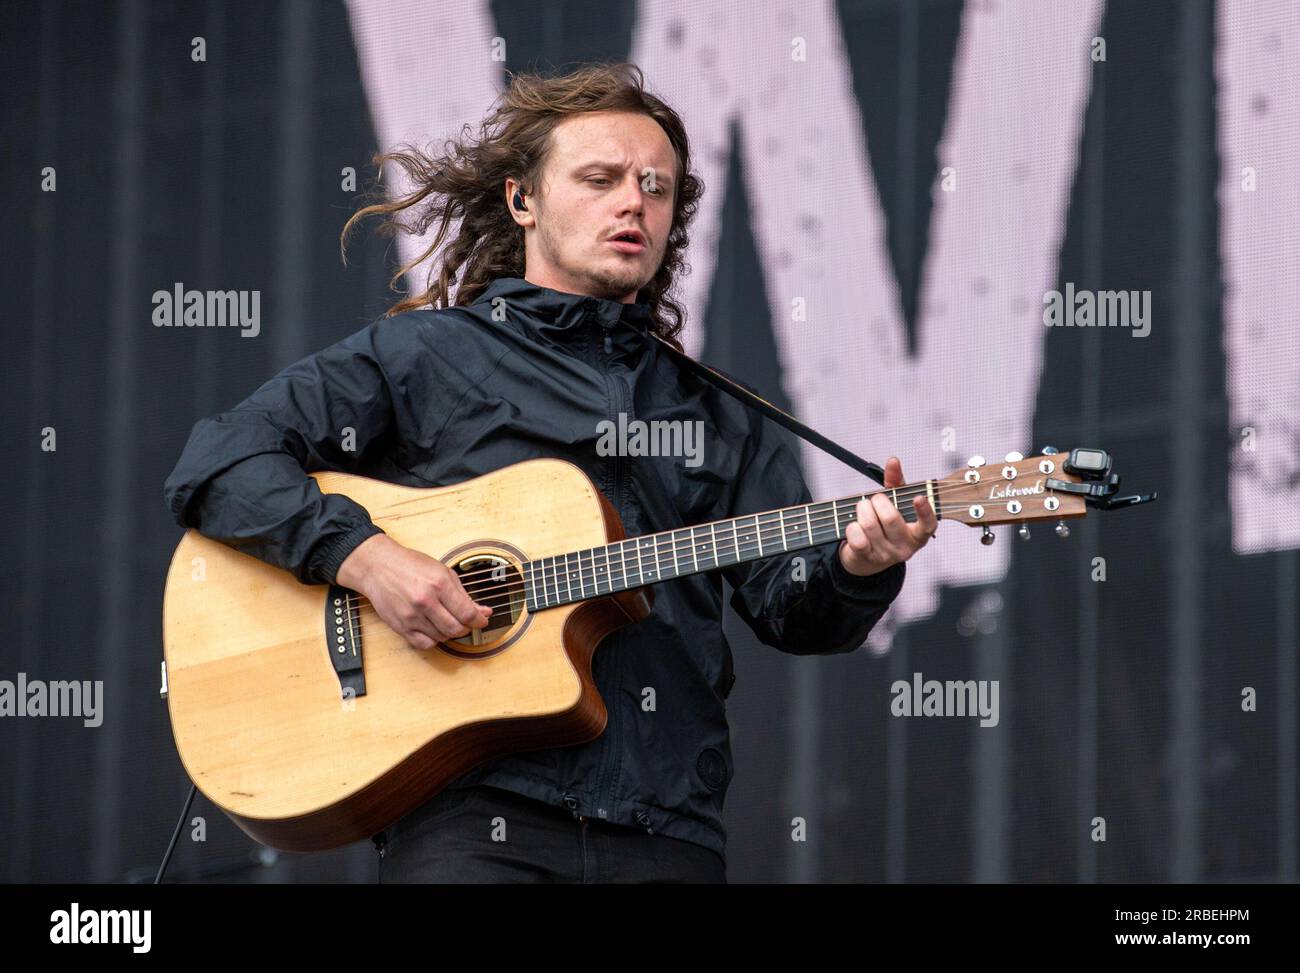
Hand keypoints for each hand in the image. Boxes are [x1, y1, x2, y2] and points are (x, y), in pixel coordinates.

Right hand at [336, 534, 491, 649]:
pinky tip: (434, 629)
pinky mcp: (401, 627)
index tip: (482, 621)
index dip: (479, 621)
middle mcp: (425, 601)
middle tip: (465, 621)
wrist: (378, 567)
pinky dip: (434, 640)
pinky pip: (424, 644)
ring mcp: (411, 616)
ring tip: (447, 620)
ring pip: (442, 638)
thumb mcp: (442, 571)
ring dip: (449, 633)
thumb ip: (463, 594)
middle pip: (456, 629)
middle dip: (466, 628)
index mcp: (438, 584)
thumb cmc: (410, 565)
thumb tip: (482, 611)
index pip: (467, 613)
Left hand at [837, 456, 936, 575]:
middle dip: (877, 502)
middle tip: (874, 499)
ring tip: (863, 509)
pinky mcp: (867, 558)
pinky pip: (856, 536)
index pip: (928, 524)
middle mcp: (906, 546)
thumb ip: (895, 481)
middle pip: (890, 518)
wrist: (868, 557)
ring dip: (862, 510)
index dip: (924, 511)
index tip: (919, 497)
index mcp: (919, 533)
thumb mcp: (895, 503)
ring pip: (869, 524)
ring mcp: (886, 555)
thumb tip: (893, 460)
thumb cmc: (886, 525)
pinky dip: (851, 526)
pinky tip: (855, 525)